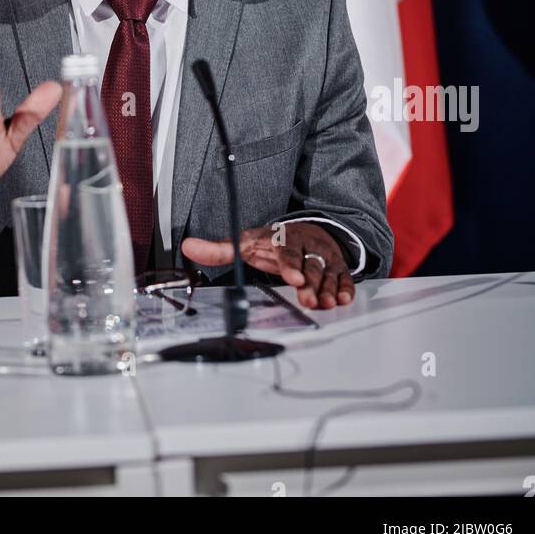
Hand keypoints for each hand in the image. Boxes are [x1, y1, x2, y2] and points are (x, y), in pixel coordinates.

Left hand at [181, 220, 355, 308]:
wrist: (306, 230)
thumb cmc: (273, 242)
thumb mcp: (246, 243)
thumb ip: (219, 249)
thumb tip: (188, 246)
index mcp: (283, 239)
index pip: (286, 251)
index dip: (290, 265)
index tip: (294, 278)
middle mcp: (306, 247)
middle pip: (310, 266)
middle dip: (311, 284)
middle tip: (311, 300)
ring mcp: (323, 257)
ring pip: (328, 273)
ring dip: (329, 289)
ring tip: (327, 303)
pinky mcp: (337, 267)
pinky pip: (344, 276)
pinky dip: (346, 287)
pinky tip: (343, 298)